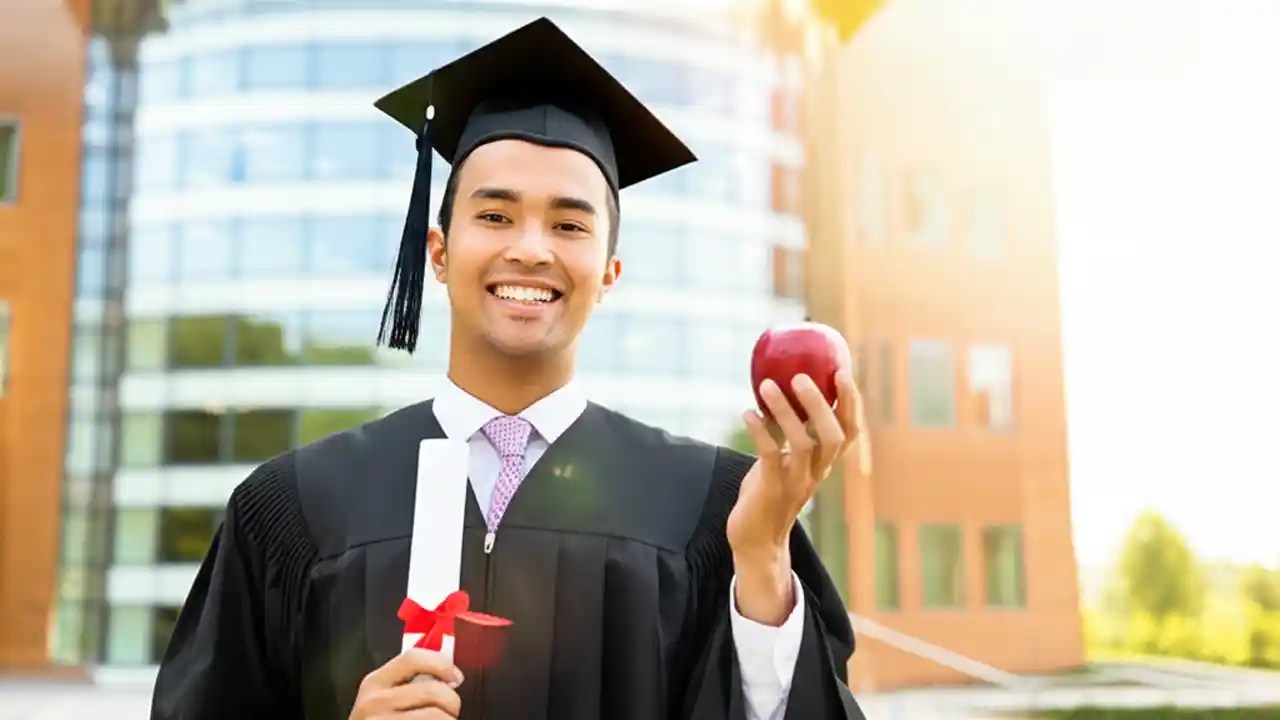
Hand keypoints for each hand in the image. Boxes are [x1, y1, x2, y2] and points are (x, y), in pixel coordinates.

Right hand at [349, 648, 463, 718]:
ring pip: (436, 716)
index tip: (455, 677)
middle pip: (431, 690)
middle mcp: (374, 702)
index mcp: (374, 683)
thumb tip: (450, 677)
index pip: (413, 658)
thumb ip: (407, 684)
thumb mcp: (382, 699)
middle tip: (452, 712)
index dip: (441, 664)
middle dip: (452, 702)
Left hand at [726, 371, 862, 622]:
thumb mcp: (784, 460)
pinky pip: (770, 457)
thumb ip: (787, 434)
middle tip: (799, 377)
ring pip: (803, 444)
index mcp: (823, 463)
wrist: (756, 542)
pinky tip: (748, 413)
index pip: (849, 430)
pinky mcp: (772, 491)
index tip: (840, 371)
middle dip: (820, 403)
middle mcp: (816, 473)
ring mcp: (796, 483)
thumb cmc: (768, 492)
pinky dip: (760, 432)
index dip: (850, 402)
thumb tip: (777, 390)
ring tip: (766, 386)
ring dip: (785, 412)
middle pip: (832, 435)